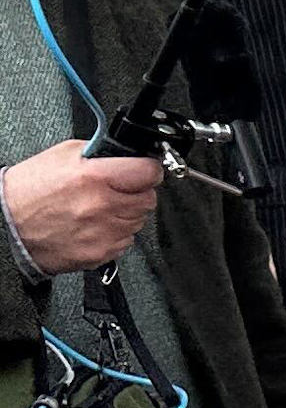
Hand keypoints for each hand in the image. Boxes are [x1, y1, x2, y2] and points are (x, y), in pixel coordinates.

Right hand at [4, 141, 162, 274]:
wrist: (7, 225)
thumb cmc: (29, 190)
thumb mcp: (64, 155)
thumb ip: (102, 154)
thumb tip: (127, 155)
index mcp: (95, 177)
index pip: (149, 172)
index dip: (148, 169)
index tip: (143, 170)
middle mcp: (102, 206)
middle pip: (148, 199)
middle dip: (135, 193)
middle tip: (113, 191)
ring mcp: (103, 232)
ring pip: (138, 221)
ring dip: (124, 214)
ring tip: (96, 209)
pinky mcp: (100, 253)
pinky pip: (125, 241)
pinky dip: (114, 233)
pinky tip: (92, 226)